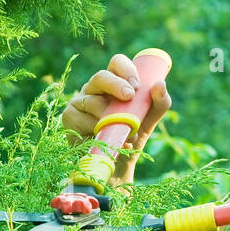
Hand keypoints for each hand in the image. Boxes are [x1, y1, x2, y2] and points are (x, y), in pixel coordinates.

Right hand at [60, 53, 171, 187]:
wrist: (117, 166)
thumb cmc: (131, 137)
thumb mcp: (148, 120)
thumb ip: (159, 103)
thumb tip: (160, 84)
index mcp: (114, 83)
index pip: (116, 64)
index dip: (125, 69)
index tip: (136, 84)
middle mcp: (95, 88)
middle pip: (101, 76)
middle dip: (116, 85)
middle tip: (129, 96)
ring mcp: (80, 101)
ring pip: (92, 101)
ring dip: (111, 118)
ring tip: (125, 134)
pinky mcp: (69, 116)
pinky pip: (82, 118)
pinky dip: (96, 130)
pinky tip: (104, 139)